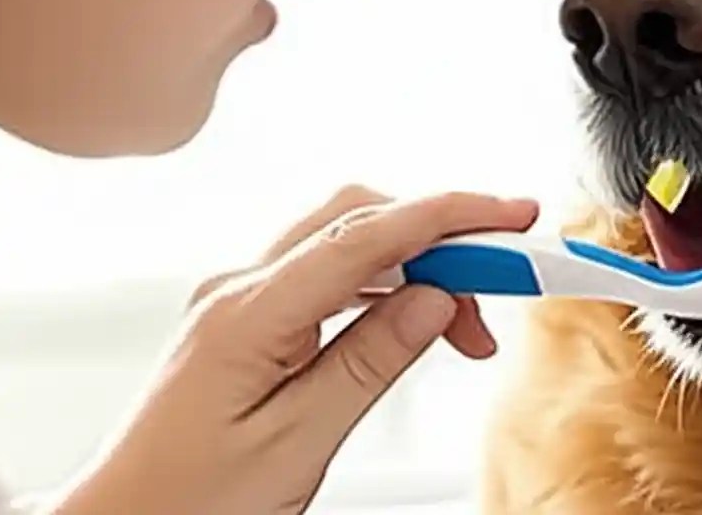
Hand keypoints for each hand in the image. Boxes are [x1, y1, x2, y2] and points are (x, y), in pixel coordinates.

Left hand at [48, 186, 539, 514]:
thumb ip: (369, 362)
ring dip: (418, 268)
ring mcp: (241, 301)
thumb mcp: (296, 443)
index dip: (450, 217)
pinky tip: (415, 321)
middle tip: (505, 273)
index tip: (511, 216)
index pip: (367, 236)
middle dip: (441, 236)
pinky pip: (328, 278)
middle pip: (359, 222)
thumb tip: (432, 301)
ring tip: (469, 326)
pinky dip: (385, 288)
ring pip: (348, 246)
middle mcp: (239, 290)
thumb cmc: (190, 502)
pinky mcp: (249, 321)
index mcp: (247, 313)